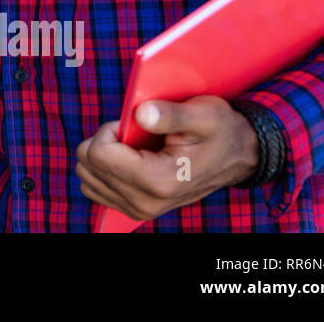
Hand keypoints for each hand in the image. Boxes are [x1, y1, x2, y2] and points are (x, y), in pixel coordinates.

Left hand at [75, 95, 260, 222]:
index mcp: (158, 181)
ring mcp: (138, 210)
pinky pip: (95, 187)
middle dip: (104, 141)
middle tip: (134, 134)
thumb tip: (141, 114)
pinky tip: (127, 159)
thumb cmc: (220, 131)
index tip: (134, 123)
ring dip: (102, 155)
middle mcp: (145, 203)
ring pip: (86, 177)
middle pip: (87, 165)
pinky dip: (103, 169)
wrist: (236, 156)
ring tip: (133, 147)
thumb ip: (171, 114)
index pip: (98, 154)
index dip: (110, 130)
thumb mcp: (204, 114)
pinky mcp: (134, 210)